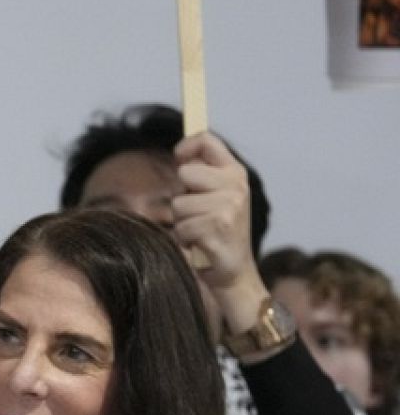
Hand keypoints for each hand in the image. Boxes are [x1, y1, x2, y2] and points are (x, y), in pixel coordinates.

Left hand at [170, 132, 255, 292]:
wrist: (234, 273)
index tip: (179, 159)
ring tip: (201, 231)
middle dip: (182, 197)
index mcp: (235, 173)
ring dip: (183, 222)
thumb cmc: (217, 233)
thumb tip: (181, 156)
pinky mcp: (219, 228)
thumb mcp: (214, 197)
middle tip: (198, 214)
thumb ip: (201, 176)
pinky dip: (185, 239)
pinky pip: (182, 227)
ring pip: (179, 204)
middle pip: (186, 173)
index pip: (207, 140)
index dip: (186, 147)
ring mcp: (230, 207)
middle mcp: (236, 187)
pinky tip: (201, 244)